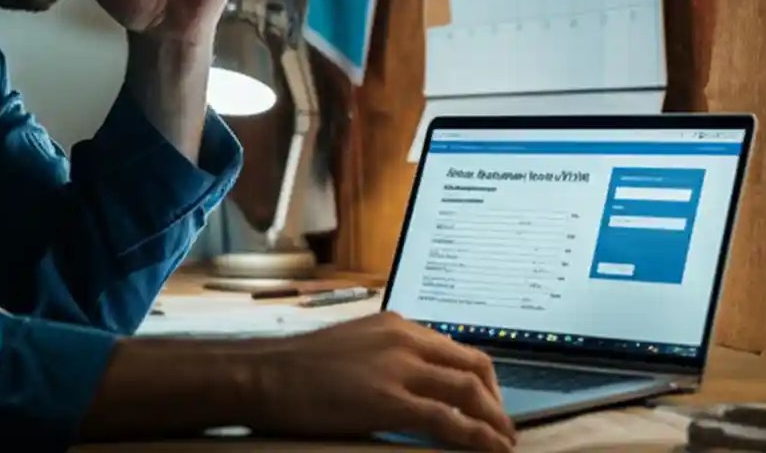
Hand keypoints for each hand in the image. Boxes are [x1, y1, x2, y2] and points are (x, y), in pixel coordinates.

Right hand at [252, 312, 516, 451]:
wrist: (262, 374)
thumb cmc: (295, 369)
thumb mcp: (351, 348)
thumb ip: (385, 358)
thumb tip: (410, 385)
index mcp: (396, 325)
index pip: (455, 349)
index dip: (481, 380)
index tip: (487, 405)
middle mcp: (404, 338)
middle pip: (474, 365)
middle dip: (496, 400)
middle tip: (501, 428)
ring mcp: (398, 367)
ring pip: (468, 390)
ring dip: (494, 420)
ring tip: (503, 443)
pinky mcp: (388, 399)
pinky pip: (447, 418)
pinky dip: (476, 435)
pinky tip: (490, 449)